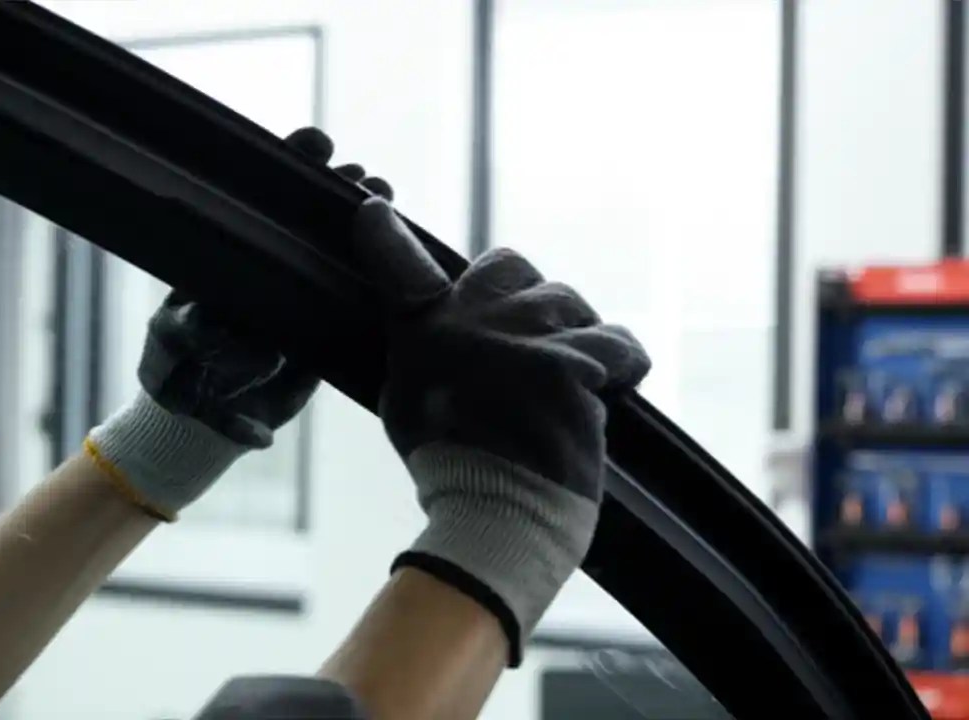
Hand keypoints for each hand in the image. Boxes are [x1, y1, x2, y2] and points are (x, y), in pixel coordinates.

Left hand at [85, 128, 391, 520]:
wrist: (205, 421)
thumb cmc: (179, 380)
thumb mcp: (176, 354)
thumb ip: (194, 337)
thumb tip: (220, 327)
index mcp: (226, 258)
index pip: (260, 195)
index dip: (289, 163)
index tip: (316, 145)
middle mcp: (264, 266)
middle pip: (306, 211)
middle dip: (335, 187)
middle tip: (362, 178)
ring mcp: (295, 292)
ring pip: (334, 243)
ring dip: (362, 216)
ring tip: (387, 194)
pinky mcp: (321, 324)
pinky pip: (353, 289)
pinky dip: (377, 267)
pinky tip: (405, 246)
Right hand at [351, 197, 649, 666]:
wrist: (498, 522)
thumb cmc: (457, 473)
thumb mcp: (412, 408)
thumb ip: (425, 352)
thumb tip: (442, 329)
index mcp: (423, 337)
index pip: (399, 273)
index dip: (385, 238)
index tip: (374, 211)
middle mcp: (466, 325)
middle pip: (513, 268)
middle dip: (533, 299)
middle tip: (540, 350)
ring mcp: (519, 340)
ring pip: (572, 304)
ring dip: (579, 340)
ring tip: (572, 391)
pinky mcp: (569, 365)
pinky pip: (619, 345)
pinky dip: (622, 368)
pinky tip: (608, 396)